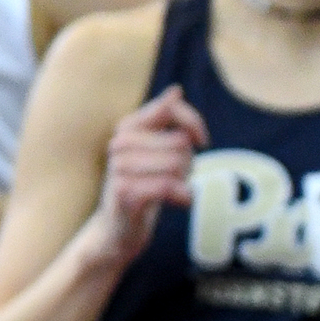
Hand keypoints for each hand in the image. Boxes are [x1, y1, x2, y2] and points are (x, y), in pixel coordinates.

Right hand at [76, 85, 207, 270]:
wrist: (119, 229)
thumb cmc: (144, 184)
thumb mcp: (157, 150)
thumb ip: (165, 120)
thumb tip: (175, 90)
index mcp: (127, 127)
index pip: (171, 108)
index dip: (193, 123)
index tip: (201, 141)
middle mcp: (118, 144)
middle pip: (180, 142)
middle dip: (190, 161)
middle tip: (178, 177)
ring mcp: (118, 169)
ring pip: (177, 164)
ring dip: (186, 180)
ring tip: (175, 189)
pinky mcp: (124, 193)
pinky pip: (168, 186)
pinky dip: (184, 195)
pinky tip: (181, 201)